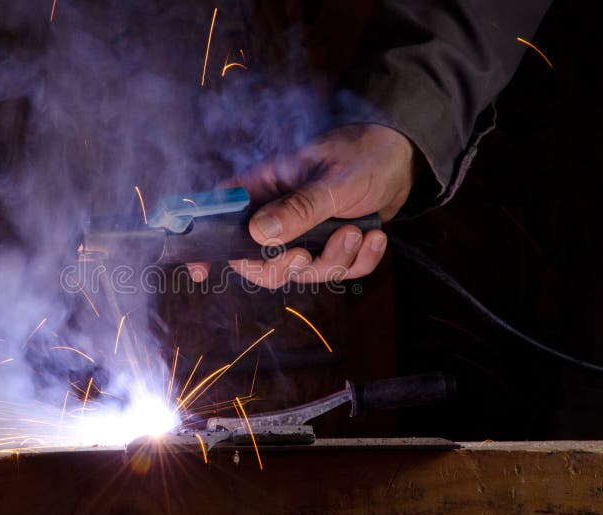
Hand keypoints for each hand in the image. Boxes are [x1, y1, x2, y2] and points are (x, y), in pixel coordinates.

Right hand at [188, 124, 415, 287]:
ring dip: (333, 260)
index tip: (198, 269)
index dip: (206, 244)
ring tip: (356, 232)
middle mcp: (278, 215)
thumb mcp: (334, 180)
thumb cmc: (363, 153)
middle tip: (307, 255)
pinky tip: (373, 237)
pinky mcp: (331, 247)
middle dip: (284, 267)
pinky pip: (338, 272)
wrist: (404, 157)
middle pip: (258, 261)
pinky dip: (359, 261)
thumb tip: (259, 233)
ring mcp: (305, 234)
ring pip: (302, 271)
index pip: (221, 216)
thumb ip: (299, 207)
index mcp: (265, 189)